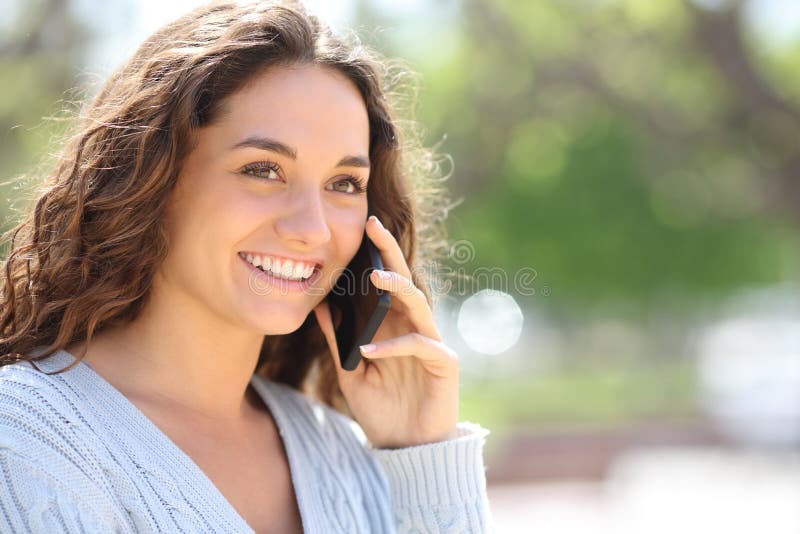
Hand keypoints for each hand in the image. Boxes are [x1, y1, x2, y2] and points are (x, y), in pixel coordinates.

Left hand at [313, 215, 458, 448]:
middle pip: (404, 280)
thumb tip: (320, 306)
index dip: (376, 256)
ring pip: (418, 303)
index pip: (384, 283)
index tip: (360, 228)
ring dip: (397, 288)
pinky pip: (420, 346)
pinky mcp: (444, 364)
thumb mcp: (351, 372)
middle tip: (373, 226)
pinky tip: (370, 352)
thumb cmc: (381, 409)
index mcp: (392, 325)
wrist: (406, 448)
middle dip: (389, 252)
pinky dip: (394, 347)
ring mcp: (430, 343)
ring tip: (374, 277)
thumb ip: (339, 340)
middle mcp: (412, 327)